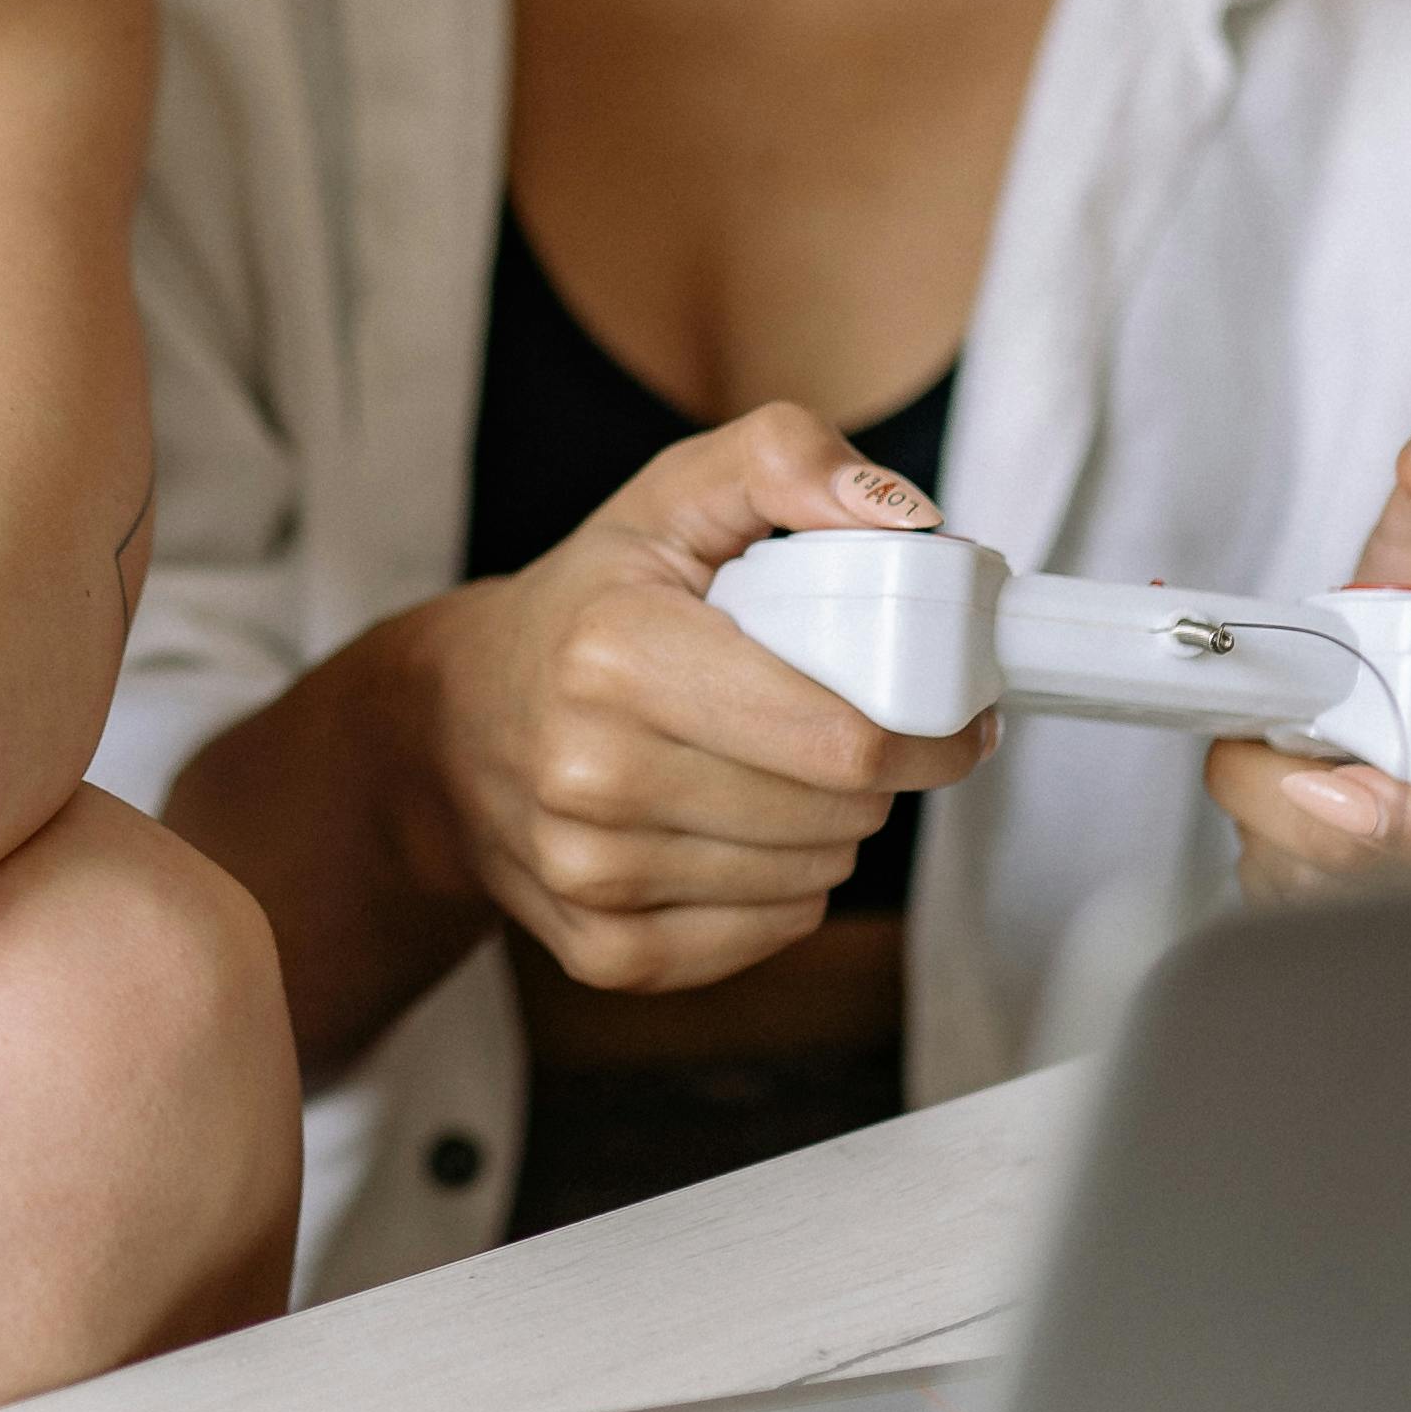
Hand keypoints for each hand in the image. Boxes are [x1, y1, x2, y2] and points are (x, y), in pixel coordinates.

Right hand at [406, 404, 993, 994]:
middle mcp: (590, 775)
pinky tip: (745, 833)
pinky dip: (786, 889)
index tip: (958, 714)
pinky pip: (769, 934)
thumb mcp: (673, 497)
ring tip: (785, 772)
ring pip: (813, 878)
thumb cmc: (588, 602)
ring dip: (832, 829)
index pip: (841, 738)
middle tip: (856, 729)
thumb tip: (906, 520)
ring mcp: (590, 875)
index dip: (931, 733)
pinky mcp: (602, 952)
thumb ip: (787, 459)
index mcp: (616, 654)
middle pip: (837, 815)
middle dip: (877, 773)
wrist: (452, 722)